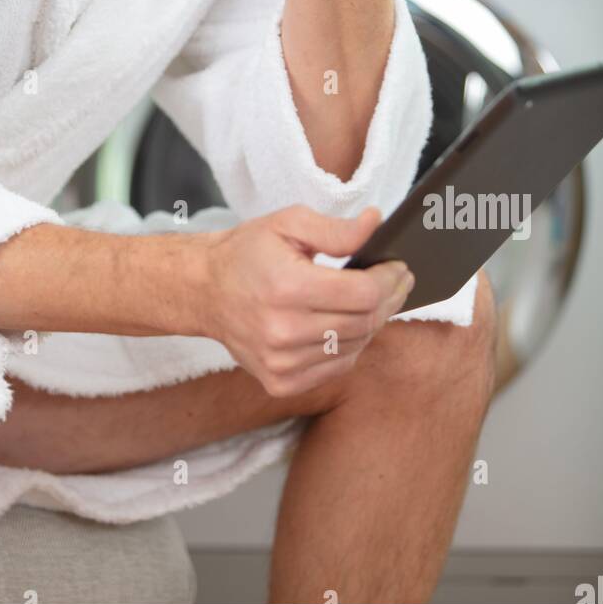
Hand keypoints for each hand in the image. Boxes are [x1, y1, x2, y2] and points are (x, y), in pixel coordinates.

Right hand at [201, 204, 413, 396]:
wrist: (204, 290)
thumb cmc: (247, 252)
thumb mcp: (289, 223)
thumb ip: (336, 229)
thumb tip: (376, 225)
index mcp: (287, 287)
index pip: (363, 294)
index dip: (390, 279)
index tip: (398, 266)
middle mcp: (283, 331)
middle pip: (364, 323)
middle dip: (389, 299)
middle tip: (396, 281)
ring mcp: (281, 363)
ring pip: (355, 347)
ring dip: (371, 323)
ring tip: (369, 299)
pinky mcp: (280, 381)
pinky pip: (336, 368)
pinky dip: (349, 346)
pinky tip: (344, 324)